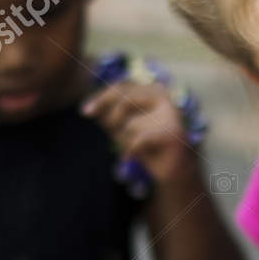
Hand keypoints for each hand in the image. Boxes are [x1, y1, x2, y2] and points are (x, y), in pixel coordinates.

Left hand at [81, 81, 197, 186]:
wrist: (174, 173)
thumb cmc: (147, 148)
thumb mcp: (122, 128)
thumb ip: (108, 116)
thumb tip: (89, 107)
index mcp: (152, 90)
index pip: (122, 87)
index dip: (101, 98)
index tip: (84, 112)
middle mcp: (164, 97)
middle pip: (124, 99)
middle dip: (112, 119)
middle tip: (111, 133)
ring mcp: (170, 114)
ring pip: (130, 125)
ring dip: (127, 142)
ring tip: (139, 150)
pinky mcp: (173, 133)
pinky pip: (139, 140)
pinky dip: (132, 152)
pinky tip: (132, 158)